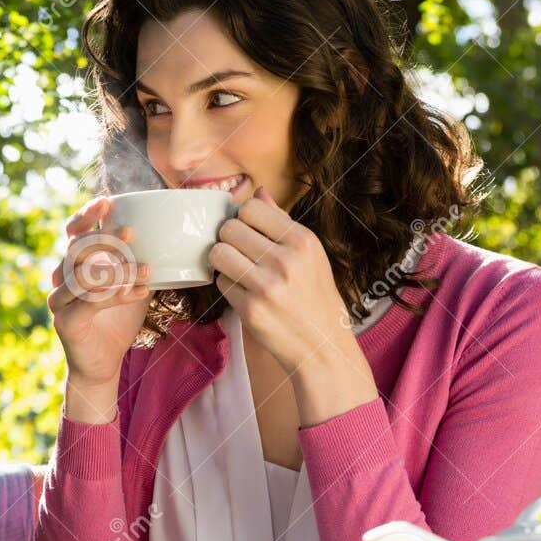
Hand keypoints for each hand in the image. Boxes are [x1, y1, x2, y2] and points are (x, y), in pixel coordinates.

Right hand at [47, 198, 150, 401]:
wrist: (102, 364)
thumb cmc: (117, 323)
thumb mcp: (131, 286)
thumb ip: (137, 264)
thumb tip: (169, 240)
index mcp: (75, 265)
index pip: (73, 232)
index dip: (86, 216)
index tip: (107, 202)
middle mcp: (62, 278)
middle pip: (75, 248)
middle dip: (104, 238)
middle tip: (129, 232)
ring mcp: (60, 300)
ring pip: (83, 275)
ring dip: (117, 269)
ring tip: (145, 269)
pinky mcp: (65, 321)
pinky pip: (90, 302)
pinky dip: (117, 295)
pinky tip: (139, 292)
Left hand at [209, 187, 376, 421]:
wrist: (322, 346)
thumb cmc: (315, 297)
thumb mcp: (309, 255)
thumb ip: (281, 223)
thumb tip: (257, 193)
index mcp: (302, 240)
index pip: (250, 208)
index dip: (241, 219)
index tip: (246, 232)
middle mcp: (286, 260)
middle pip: (229, 229)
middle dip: (227, 240)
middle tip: (238, 254)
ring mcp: (267, 286)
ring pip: (218, 254)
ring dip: (222, 262)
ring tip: (237, 271)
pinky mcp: (250, 310)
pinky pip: (220, 284)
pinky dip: (227, 288)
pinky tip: (244, 294)